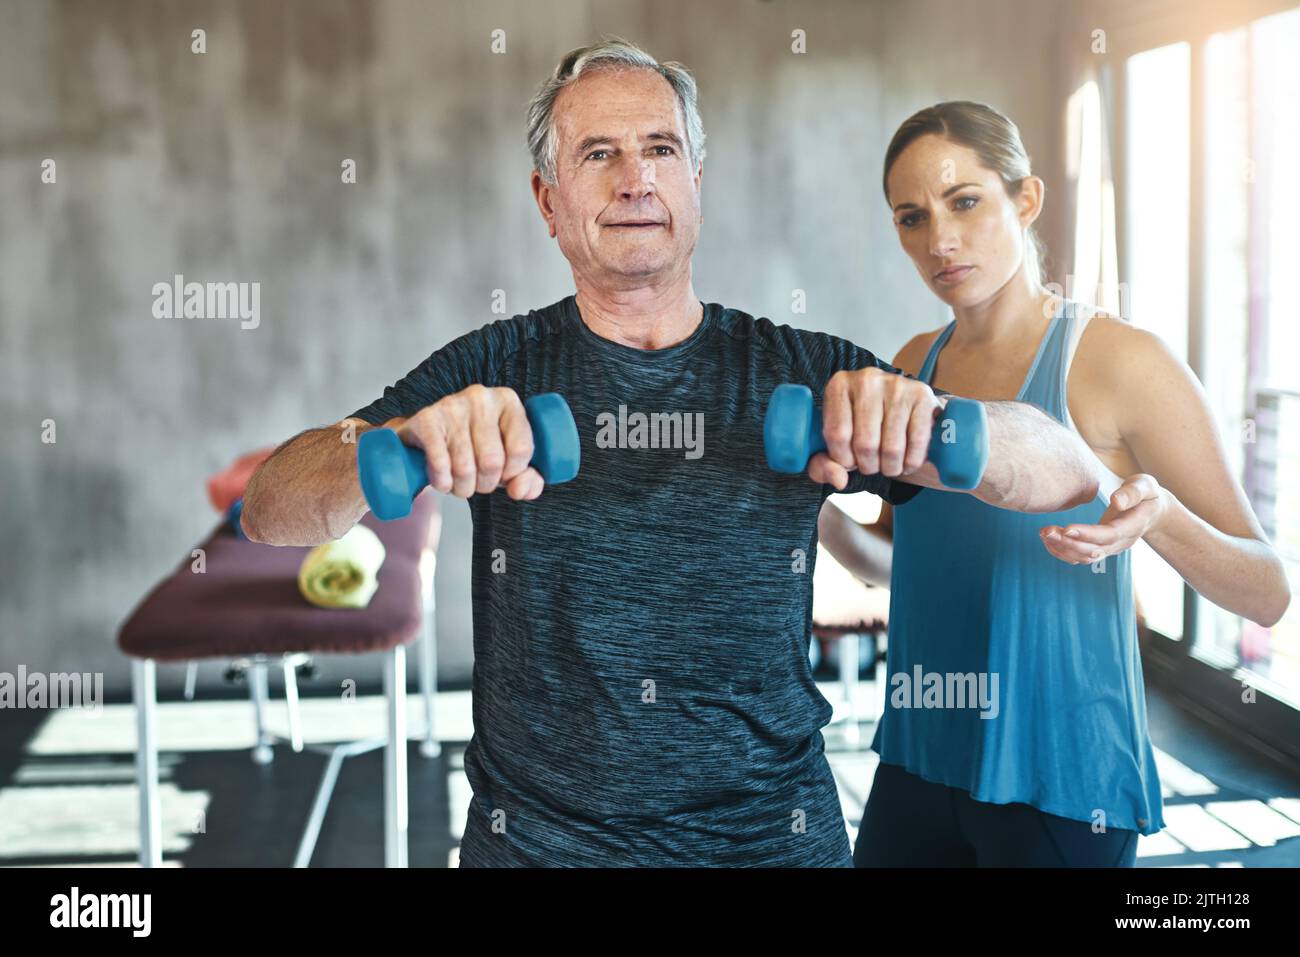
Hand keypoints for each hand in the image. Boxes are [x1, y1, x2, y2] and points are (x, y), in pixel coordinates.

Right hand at [395, 385, 543, 500]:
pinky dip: (442, 482)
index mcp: (508, 402)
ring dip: (462, 488)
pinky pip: (440, 464)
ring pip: (465, 468)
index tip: (503, 475)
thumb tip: (520, 489)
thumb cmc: (475, 448)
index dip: (513, 474)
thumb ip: (529, 480)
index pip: (521, 449)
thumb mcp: (509, 462)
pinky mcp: (427, 420)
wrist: (427, 437)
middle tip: (478, 482)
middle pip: (492, 462)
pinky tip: (443, 480)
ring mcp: (452, 406)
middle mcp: (481, 398)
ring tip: (459, 483)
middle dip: (486, 485)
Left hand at [806, 368, 942, 489]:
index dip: (843, 459)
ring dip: (890, 467)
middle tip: (871, 464)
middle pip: (865, 443)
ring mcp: (897, 385)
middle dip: (868, 466)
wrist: (898, 408)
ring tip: (888, 464)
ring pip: (891, 448)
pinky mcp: (922, 395)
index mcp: (838, 386)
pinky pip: (917, 443)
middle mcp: (867, 380)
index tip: (850, 462)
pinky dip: (911, 461)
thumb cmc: (860, 427)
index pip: (837, 434)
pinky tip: (905, 460)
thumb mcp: (833, 444)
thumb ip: (823, 466)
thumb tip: (839, 480)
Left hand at [1039, 473, 1167, 563]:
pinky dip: (1062, 552)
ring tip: (1043, 533)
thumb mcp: (1145, 486)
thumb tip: (1116, 501)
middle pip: (1093, 550)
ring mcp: (1110, 549)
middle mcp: (1120, 543)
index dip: (1088, 534)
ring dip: (1062, 548)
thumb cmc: (1146, 495)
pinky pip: (1079, 557)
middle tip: (1045, 530)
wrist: (1152, 512)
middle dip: (1068, 542)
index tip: (1067, 528)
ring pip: (1084, 557)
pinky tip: (1047, 540)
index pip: (1109, 535)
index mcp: (1132, 527)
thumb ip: (1133, 492)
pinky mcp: (1099, 549)